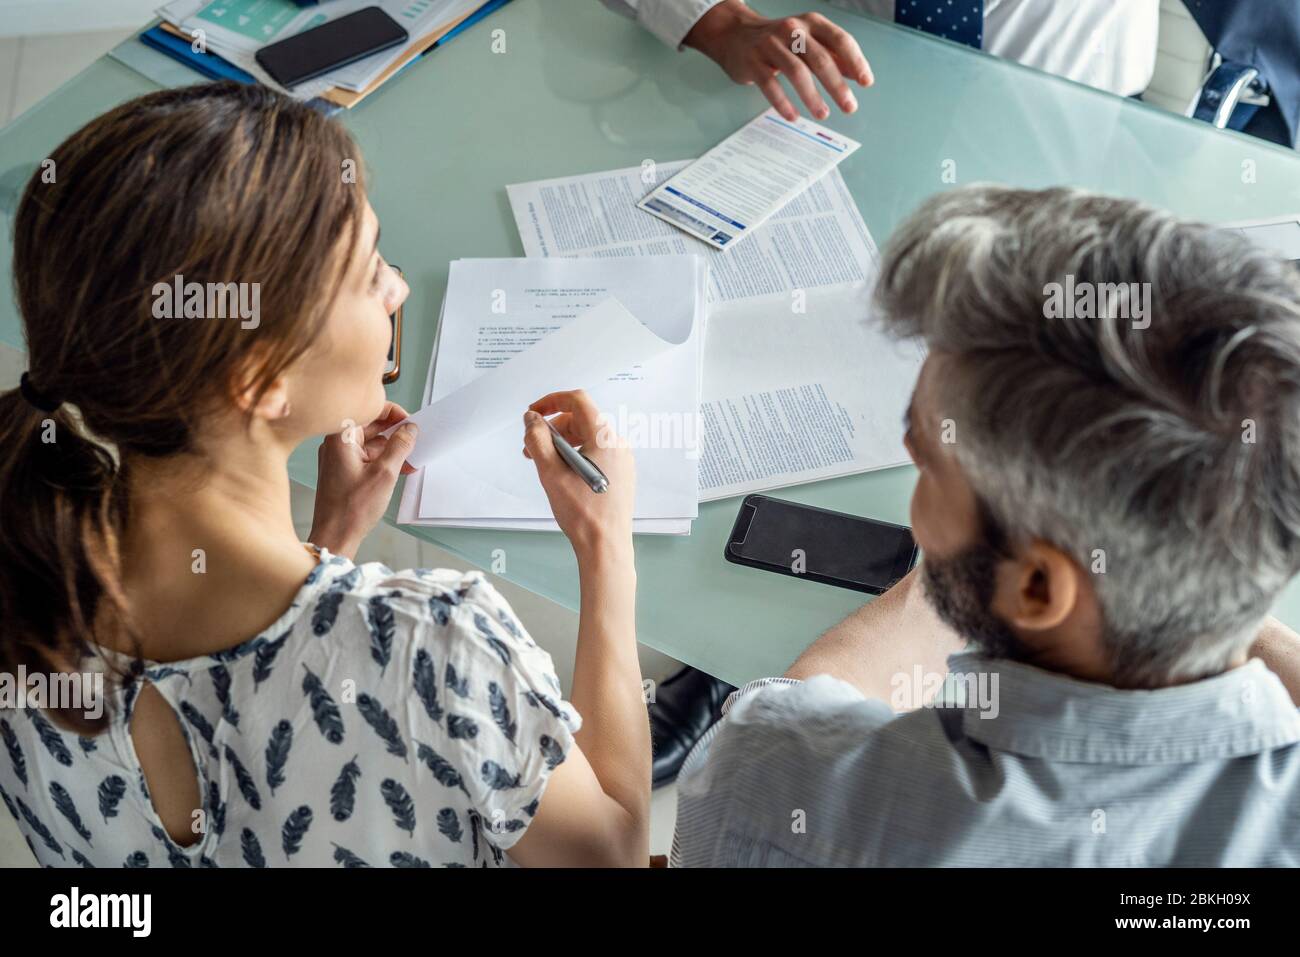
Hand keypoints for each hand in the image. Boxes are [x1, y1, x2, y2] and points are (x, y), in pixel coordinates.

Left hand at [309, 402, 417, 558]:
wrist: (335, 535)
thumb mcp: (385, 473)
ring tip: (411, 459)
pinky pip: (366, 457)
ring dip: (392, 449)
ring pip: (370, 442)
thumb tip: (410, 429)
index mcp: (341, 437)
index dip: (394, 413)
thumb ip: (400, 446)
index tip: (410, 423)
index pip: (370, 409)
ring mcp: (339, 457)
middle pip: (371, 425)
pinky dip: (383, 460)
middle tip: (415, 440)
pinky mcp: (343, 470)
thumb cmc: (352, 508)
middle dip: (395, 433)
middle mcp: (336, 443)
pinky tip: (400, 469)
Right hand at [522, 390, 634, 559]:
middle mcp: (618, 444)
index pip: (578, 400)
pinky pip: (596, 453)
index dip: (552, 400)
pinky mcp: (621, 473)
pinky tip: (562, 473)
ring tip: (543, 463)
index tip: (535, 413)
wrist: (606, 546)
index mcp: (605, 438)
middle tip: (531, 445)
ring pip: (588, 437)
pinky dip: (576, 455)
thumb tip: (531, 420)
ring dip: (563, 443)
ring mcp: (622, 459)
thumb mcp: (551, 472)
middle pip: (581, 419)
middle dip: (553, 428)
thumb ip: (538, 440)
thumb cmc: (584, 514)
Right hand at [685, 1, 872, 120]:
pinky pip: (770, 85)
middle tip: (849, 107)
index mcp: (811, 23)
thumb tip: (856, 74)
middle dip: (837, 86)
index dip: (855, 62)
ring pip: (797, 72)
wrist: (734, 34)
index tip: (865, 83)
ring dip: (812, 97)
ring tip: (823, 114)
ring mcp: (770, 45)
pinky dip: (783, 103)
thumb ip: (832, 55)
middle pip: (820, 59)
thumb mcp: (807, 41)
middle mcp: (792, 30)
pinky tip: (793, 116)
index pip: (840, 40)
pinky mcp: (753, 62)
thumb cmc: (778, 41)